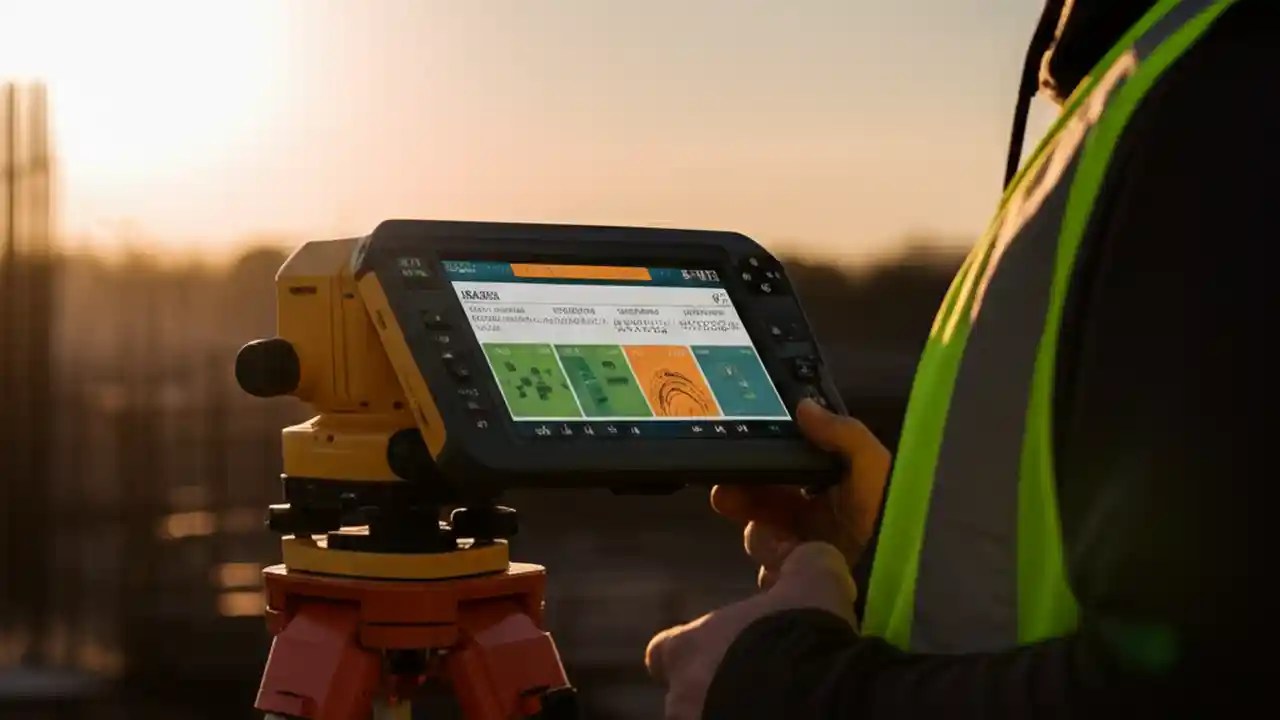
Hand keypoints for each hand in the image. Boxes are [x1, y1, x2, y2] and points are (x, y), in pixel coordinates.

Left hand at [645, 542, 857, 719]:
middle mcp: (681, 700)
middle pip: (688, 699)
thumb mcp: (813, 580)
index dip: (690, 653)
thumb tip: (788, 544)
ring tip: (778, 712)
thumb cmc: (803, 636)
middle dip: (717, 695)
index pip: (664, 652)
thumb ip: (798, 559)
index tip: (720, 655)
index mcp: (688, 650)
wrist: (821, 705)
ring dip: (731, 715)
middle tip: (761, 691)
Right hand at [713, 399, 889, 587]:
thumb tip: (804, 406)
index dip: (760, 461)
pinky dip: (771, 565)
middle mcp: (814, 515)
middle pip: (762, 499)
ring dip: (762, 535)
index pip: (785, 466)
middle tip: (725, 492)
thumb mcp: (875, 467)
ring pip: (760, 535)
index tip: (738, 455)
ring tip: (775, 542)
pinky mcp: (795, 581)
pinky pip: (767, 570)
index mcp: (831, 484)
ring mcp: (802, 550)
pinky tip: (784, 565)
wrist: (892, 581)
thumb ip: (844, 434)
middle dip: (743, 495)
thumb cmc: (886, 518)